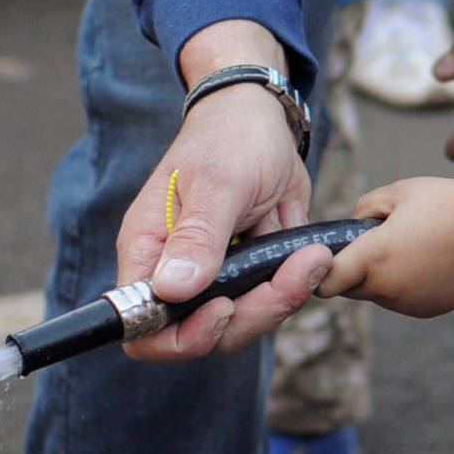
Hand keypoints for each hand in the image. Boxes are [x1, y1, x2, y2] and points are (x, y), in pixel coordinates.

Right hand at [114, 22, 327, 361]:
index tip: (223, 309)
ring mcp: (213, 275)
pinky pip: (268, 301)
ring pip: (240, 323)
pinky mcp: (249, 271)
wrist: (262, 116)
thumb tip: (172, 290)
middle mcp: (175, 271)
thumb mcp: (218, 181)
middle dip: (250, 315)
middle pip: (198, 334)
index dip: (177, 337)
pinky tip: (313, 255)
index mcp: (149, 250)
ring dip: (280, 299)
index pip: (140, 324)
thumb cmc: (228, 137)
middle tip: (293, 276)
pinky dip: (294, 285)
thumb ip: (197, 236)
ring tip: (312, 258)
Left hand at [323, 174, 453, 318]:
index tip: (324, 254)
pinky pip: (400, 299)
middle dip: (351, 268)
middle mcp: (388, 288)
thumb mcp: (400, 191)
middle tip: (374, 239)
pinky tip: (428, 258)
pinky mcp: (427, 310)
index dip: (319, 268)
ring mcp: (408, 304)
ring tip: (410, 244)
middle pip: (348, 288)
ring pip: (375, 294)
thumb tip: (351, 230)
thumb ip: (363, 209)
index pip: (325, 280)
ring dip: (378, 276)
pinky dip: (403, 284)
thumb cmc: (450, 202)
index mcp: (376, 256)